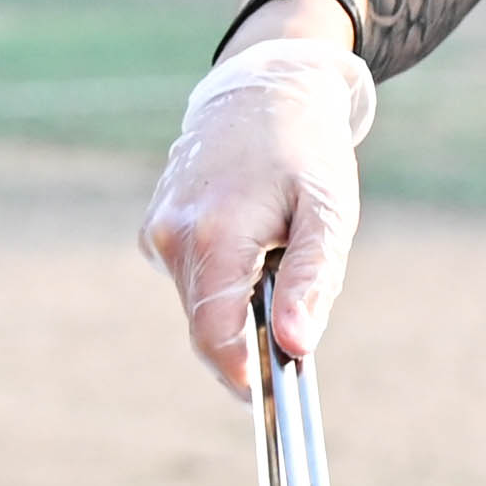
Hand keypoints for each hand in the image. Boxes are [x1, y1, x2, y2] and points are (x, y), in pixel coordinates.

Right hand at [142, 37, 377, 389]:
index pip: (215, 336)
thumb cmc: (307, 150)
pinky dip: (224, 279)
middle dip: (248, 341)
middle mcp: (172, 236)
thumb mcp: (328, 213)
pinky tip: (254, 241)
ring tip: (279, 258)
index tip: (273, 398)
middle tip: (295, 329)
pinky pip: (191, 277)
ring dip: (239, 304)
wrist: (266, 87)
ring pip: (199, 303)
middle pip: (207, 325)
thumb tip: (296, 347)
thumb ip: (312, 280)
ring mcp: (159, 230)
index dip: (242, 375)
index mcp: (213, 236)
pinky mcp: (157, 227)